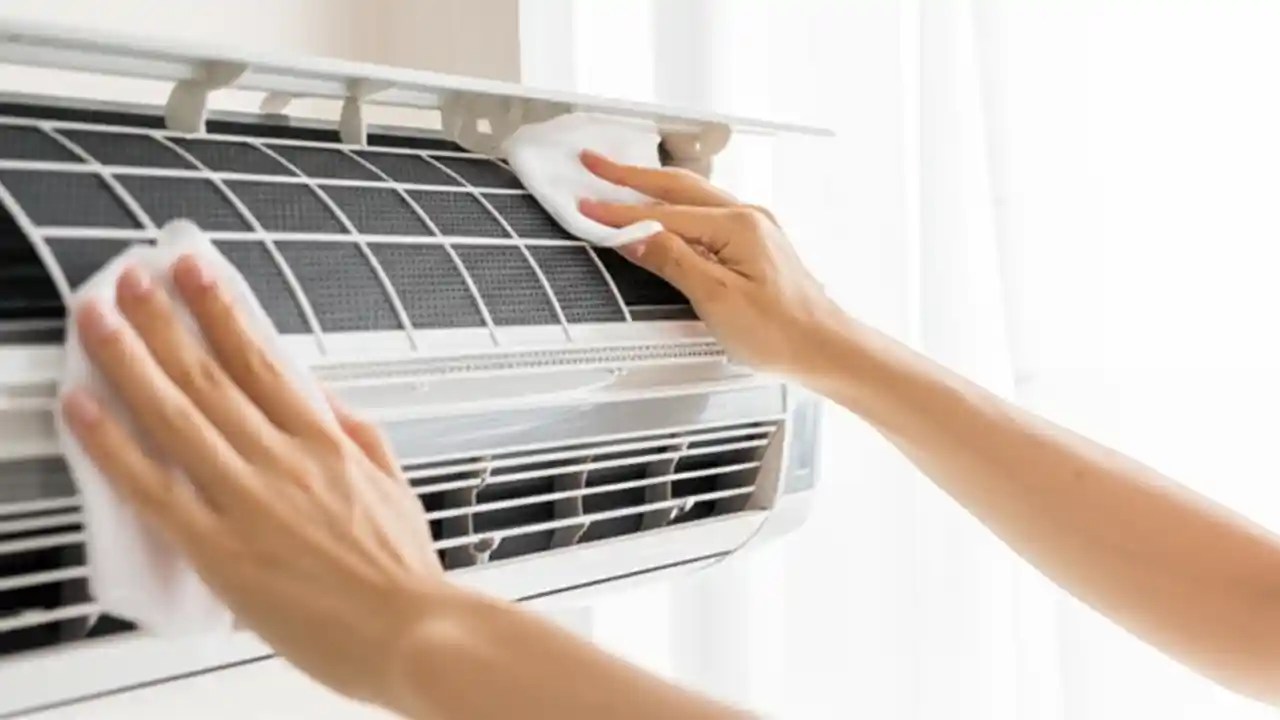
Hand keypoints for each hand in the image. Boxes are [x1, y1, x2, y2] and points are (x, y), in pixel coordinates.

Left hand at [61, 257, 443, 708]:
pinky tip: (85, 410)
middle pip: (211, 372)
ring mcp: (248, 499)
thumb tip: (326, 399)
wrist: (413, 633)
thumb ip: (358, 435)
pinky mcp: (220, 549)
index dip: (222, 309)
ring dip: (131, 357)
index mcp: (326, 441)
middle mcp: (283, 458)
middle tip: (133, 277)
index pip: (263, 358)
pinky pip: (153, 489)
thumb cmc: (404, 573)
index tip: (197, 272)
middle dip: (166, 317)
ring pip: (177, 414)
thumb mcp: (394, 485)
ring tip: (100, 316)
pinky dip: (113, 445)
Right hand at [579, 151, 845, 375]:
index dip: (620, 211)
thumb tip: (635, 235)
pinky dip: (675, 208)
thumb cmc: (781, 332)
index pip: (663, 213)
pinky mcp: (754, 245)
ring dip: (653, 187)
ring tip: (620, 180)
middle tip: (595, 163)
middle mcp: (747, 217)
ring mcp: (753, 229)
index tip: (587, 204)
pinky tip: (663, 212)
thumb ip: (673, 261)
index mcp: (738, 225)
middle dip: (632, 175)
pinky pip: (706, 215)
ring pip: (692, 197)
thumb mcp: (717, 299)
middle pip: (677, 188)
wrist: (825, 348)